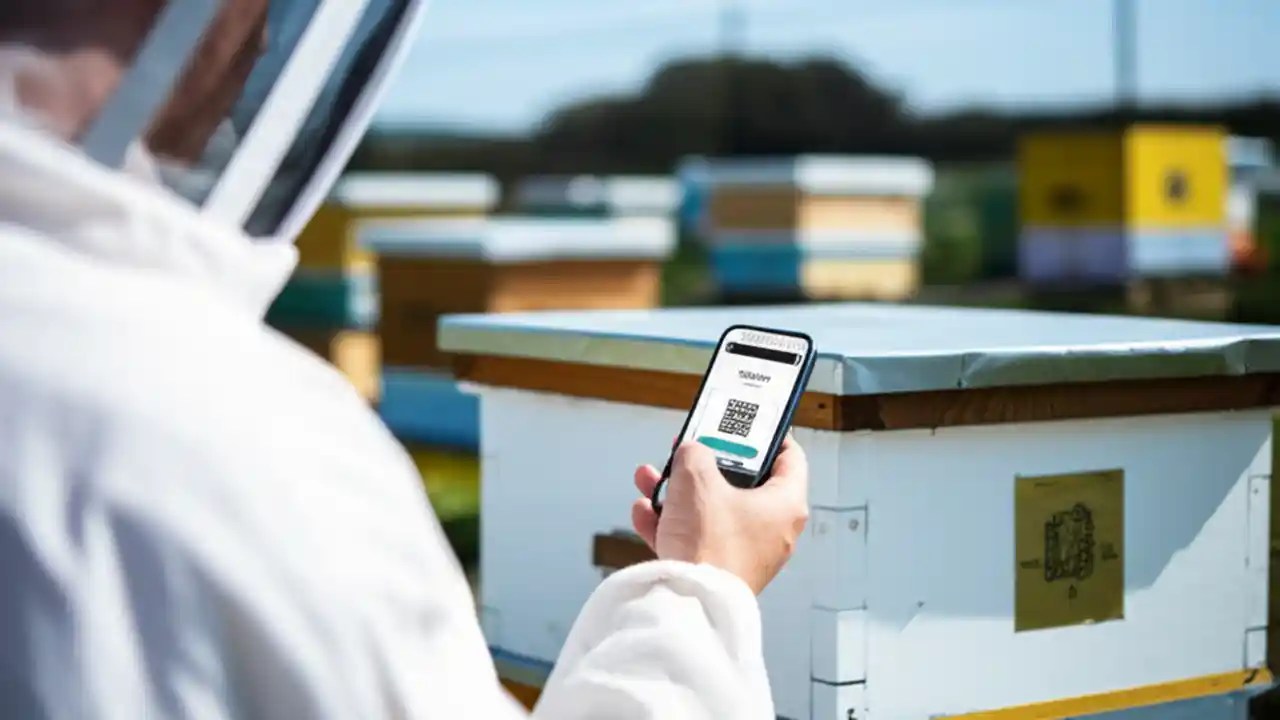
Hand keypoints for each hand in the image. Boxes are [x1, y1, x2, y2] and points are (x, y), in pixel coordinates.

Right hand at [631, 436, 808, 594]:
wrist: (689, 604)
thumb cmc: (709, 543)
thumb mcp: (697, 478)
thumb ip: (695, 454)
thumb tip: (692, 453)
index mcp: (785, 504)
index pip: (790, 458)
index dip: (767, 435)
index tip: (745, 424)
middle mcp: (772, 530)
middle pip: (740, 484)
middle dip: (703, 465)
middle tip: (685, 450)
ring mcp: (745, 553)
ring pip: (710, 511)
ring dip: (677, 493)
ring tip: (649, 478)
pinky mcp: (719, 572)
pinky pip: (695, 539)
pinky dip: (670, 524)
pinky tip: (643, 513)